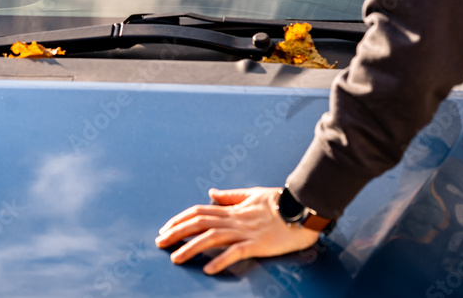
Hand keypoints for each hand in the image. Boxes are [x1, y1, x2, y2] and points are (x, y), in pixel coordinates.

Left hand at [155, 187, 319, 274]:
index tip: (165, 228)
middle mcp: (235, 219)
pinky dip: (221, 260)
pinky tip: (208, 269)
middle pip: (199, 223)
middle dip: (176, 232)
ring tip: (175, 259)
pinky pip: (236, 252)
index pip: (199, 212)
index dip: (180, 219)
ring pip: (212, 238)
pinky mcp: (258, 243)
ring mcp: (245, 231)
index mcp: (233, 209)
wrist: (303, 207)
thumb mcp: (253, 194)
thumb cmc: (280, 202)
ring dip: (191, 248)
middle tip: (159, 243)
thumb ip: (231, 196)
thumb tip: (211, 193)